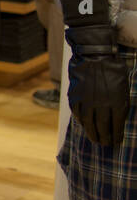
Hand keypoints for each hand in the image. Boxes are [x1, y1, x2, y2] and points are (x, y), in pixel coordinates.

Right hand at [66, 25, 129, 145]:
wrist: (95, 55)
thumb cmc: (114, 70)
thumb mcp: (123, 88)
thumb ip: (120, 105)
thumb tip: (117, 121)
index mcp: (116, 102)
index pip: (116, 126)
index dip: (116, 136)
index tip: (116, 142)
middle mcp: (100, 104)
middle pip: (102, 127)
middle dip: (104, 138)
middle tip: (105, 144)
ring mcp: (86, 101)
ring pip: (88, 123)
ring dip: (92, 133)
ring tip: (95, 139)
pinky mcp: (75, 97)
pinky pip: (78, 113)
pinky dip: (81, 121)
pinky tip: (85, 125)